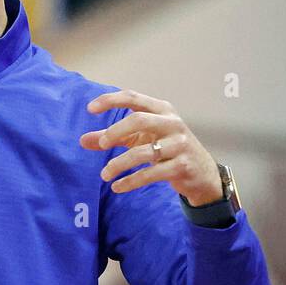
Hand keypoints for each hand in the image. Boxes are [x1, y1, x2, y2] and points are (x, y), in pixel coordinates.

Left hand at [80, 90, 222, 205]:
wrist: (202, 172)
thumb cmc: (167, 149)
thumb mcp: (142, 139)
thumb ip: (114, 137)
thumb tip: (83, 140)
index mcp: (161, 110)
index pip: (133, 97)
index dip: (110, 100)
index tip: (90, 109)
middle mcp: (172, 123)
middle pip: (138, 120)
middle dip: (115, 131)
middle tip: (101, 144)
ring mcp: (179, 144)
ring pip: (143, 152)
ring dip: (119, 164)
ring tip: (105, 175)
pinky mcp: (181, 166)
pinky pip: (150, 174)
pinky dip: (130, 181)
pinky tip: (117, 187)